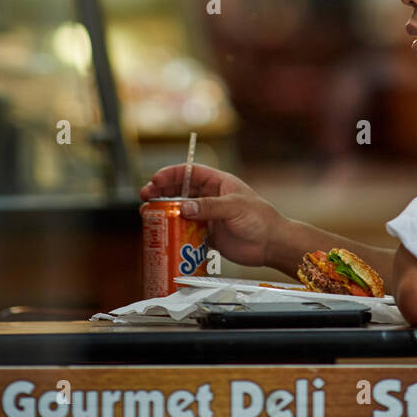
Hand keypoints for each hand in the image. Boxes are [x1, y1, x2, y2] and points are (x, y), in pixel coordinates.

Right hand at [140, 164, 286, 268]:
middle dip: (161, 192)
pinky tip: (163, 234)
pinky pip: (185, 230)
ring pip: (180, 211)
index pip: (190, 173)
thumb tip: (184, 207)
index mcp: (219, 183)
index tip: (155, 179)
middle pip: (180, 191)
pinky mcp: (207, 234)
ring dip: (164, 212)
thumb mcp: (235, 207)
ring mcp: (208, 216)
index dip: (171, 174)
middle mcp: (211, 197)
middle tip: (145, 197)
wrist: (271, 244)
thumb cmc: (261, 218)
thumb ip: (210, 207)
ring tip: (148, 216)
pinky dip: (173, 231)